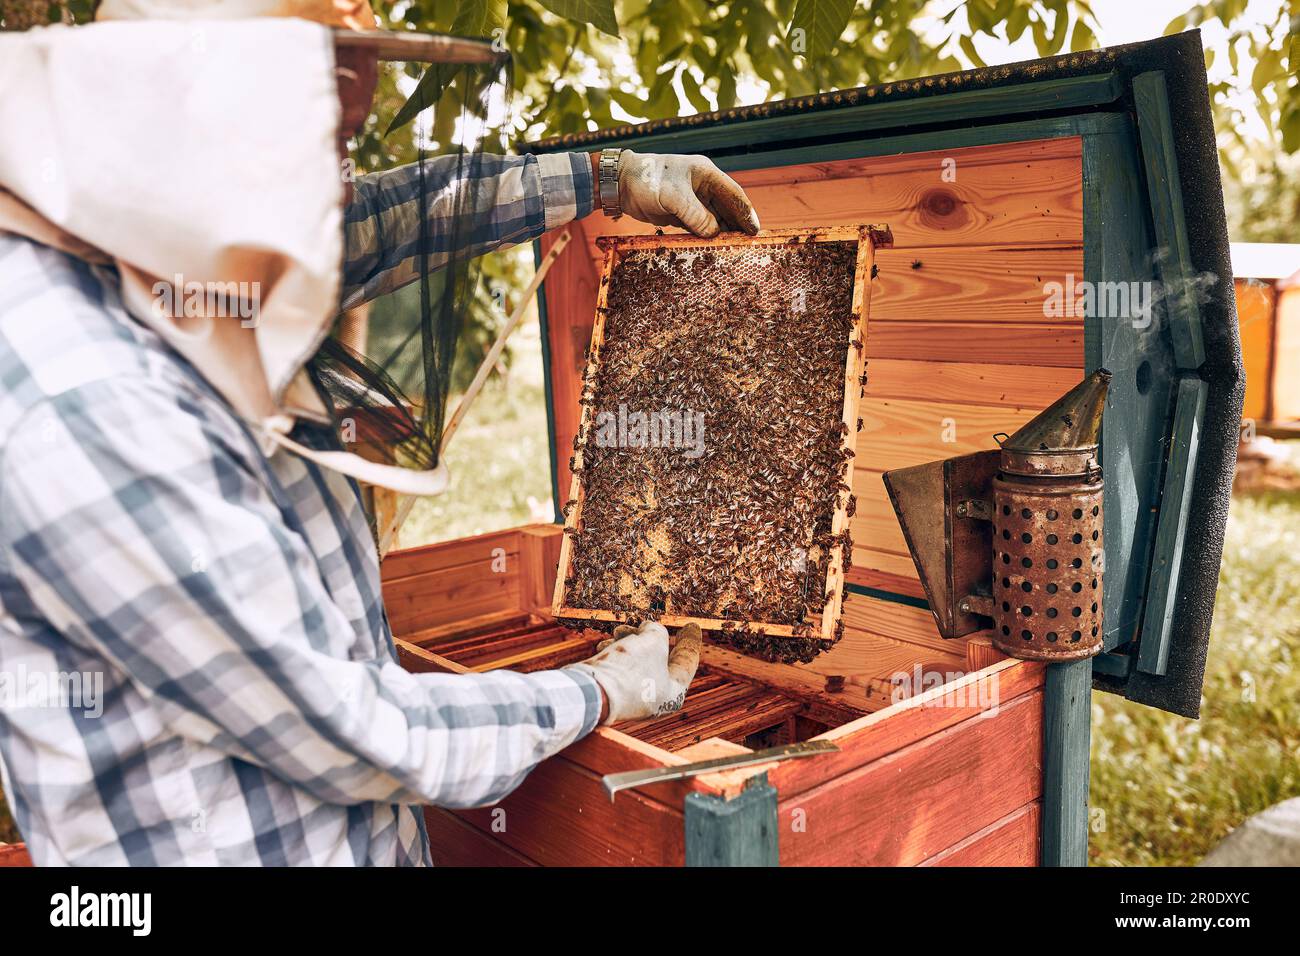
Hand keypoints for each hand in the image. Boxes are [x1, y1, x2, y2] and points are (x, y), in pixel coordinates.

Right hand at [568, 621, 702, 724]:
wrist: (591, 690)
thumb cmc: (630, 669)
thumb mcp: (653, 641)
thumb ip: (657, 631)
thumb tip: (648, 630)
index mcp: (674, 693)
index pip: (688, 662)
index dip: (691, 641)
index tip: (693, 626)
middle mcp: (655, 699)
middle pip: (659, 659)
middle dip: (648, 636)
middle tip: (646, 623)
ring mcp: (632, 698)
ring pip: (636, 660)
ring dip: (627, 641)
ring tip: (618, 631)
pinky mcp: (613, 692)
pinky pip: (619, 667)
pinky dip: (614, 653)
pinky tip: (605, 646)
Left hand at [616, 151, 760, 237]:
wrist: (620, 184)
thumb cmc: (647, 181)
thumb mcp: (673, 197)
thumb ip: (696, 216)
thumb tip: (715, 234)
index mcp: (705, 174)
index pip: (734, 194)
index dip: (746, 212)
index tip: (755, 231)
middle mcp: (702, 186)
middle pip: (727, 208)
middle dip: (737, 226)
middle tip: (748, 246)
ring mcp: (692, 200)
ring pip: (714, 219)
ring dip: (723, 233)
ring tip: (733, 250)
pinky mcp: (681, 212)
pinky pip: (699, 226)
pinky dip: (707, 236)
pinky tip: (713, 249)